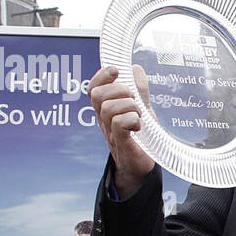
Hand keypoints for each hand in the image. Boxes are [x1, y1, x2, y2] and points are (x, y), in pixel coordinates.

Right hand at [89, 64, 156, 197]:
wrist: (141, 167)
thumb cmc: (140, 137)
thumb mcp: (141, 109)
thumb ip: (139, 90)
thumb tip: (135, 68)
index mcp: (106, 109)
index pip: (93, 88)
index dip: (101, 76)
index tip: (116, 70)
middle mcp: (104, 120)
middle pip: (98, 95)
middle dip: (120, 91)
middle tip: (134, 101)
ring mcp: (110, 132)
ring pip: (109, 108)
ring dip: (130, 107)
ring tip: (140, 116)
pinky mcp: (121, 143)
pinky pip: (120, 123)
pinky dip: (133, 120)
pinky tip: (139, 126)